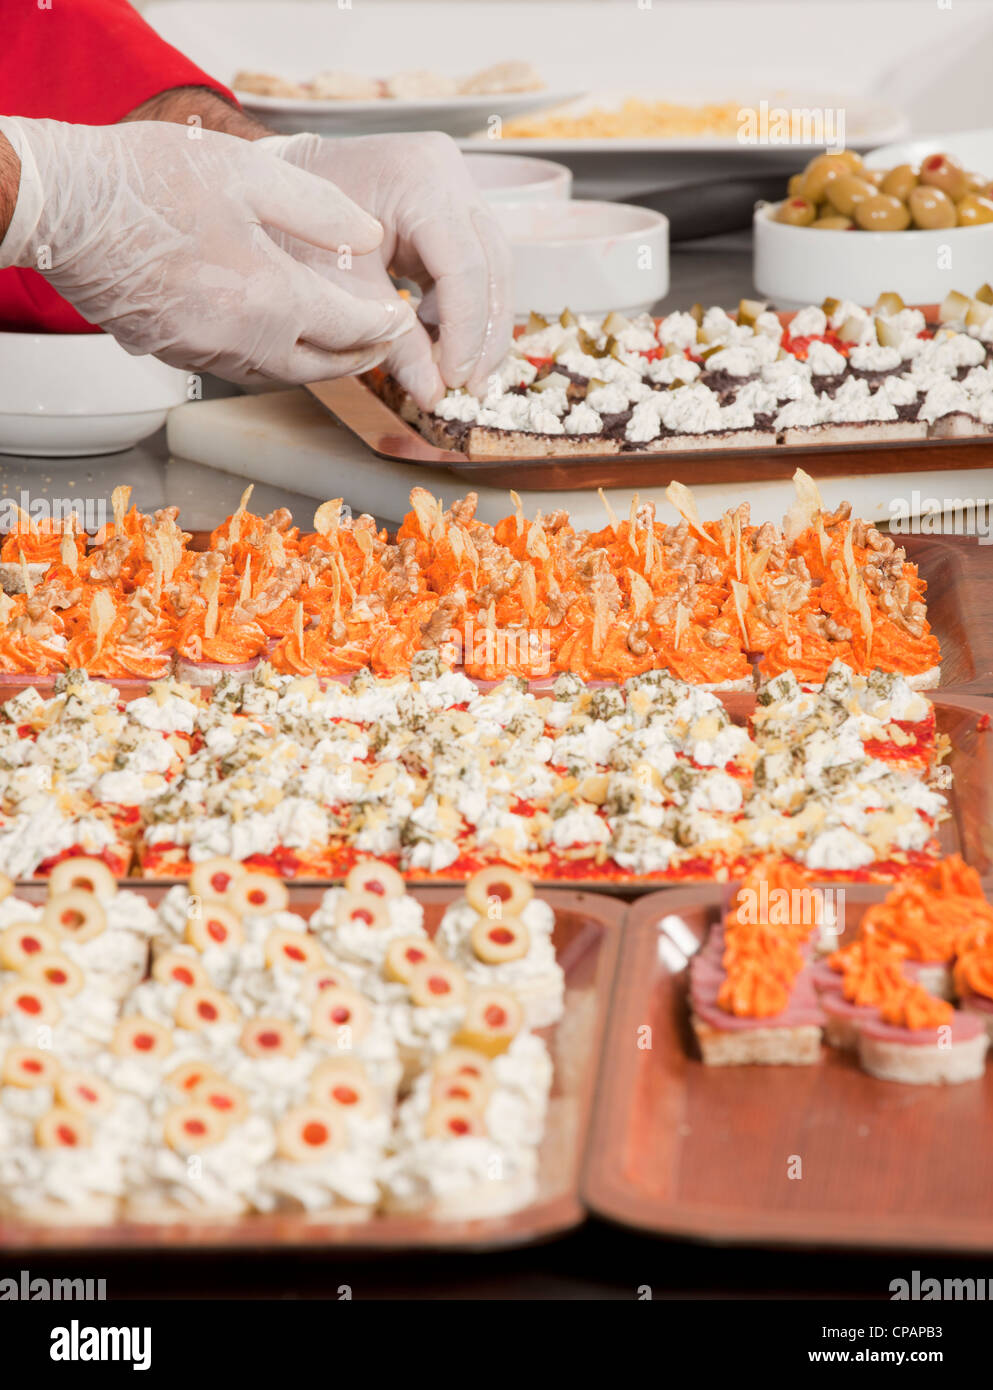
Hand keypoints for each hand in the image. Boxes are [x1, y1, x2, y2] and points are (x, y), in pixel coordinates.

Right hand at [0, 116, 415, 384]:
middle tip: (383, 344)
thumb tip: (370, 237)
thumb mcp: (251, 174)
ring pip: (280, 374)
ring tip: (338, 345)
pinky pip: (239, 367)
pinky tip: (276, 338)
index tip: (401, 318)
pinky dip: (271, 359)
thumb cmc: (149, 183)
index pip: (350, 327)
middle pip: (321, 366)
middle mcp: (242, 339)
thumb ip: (321, 210)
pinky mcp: (173, 352)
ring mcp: (204, 352)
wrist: (66, 208)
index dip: (384, 325)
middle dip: (359, 357)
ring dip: (317, 363)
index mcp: (271, 298)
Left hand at [258, 131, 513, 407]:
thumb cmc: (295, 227)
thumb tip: (432, 393)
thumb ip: (393, 343)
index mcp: (422, 178)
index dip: (466, 332)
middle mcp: (448, 173)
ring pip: (493, 267)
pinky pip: (474, 265)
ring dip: (481, 327)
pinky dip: (463, 309)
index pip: (464, 267)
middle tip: (471, 388)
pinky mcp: (449, 209)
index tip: (456, 380)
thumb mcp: (343, 289)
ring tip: (461, 374)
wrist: (273, 188)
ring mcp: (454, 186)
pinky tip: (443, 342)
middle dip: (485, 335)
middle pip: (492, 266)